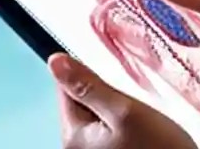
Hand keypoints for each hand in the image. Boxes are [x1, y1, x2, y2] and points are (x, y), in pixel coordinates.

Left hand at [48, 53, 194, 148]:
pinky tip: (144, 134)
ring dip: (119, 112)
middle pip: (83, 104)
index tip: (112, 80)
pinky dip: (127, 126)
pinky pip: (111, 131)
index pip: (66, 89)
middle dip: (108, 97)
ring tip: (142, 123)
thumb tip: (56, 62)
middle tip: (134, 108)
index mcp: (73, 137)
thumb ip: (89, 86)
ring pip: (100, 117)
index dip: (90, 76)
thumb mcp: (125, 111)